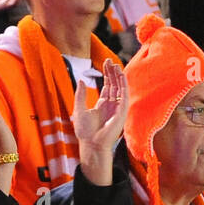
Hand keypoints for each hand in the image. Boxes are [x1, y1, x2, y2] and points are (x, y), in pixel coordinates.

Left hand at [72, 60, 125, 186]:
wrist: (91, 144)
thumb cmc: (84, 131)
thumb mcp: (79, 109)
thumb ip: (80, 95)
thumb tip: (81, 79)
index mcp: (102, 104)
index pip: (108, 86)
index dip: (107, 74)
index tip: (106, 63)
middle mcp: (112, 105)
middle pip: (115, 85)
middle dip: (113, 73)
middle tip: (110, 61)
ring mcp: (117, 108)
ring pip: (120, 89)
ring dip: (119, 77)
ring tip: (116, 65)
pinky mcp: (121, 112)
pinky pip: (124, 96)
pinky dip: (124, 85)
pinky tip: (121, 76)